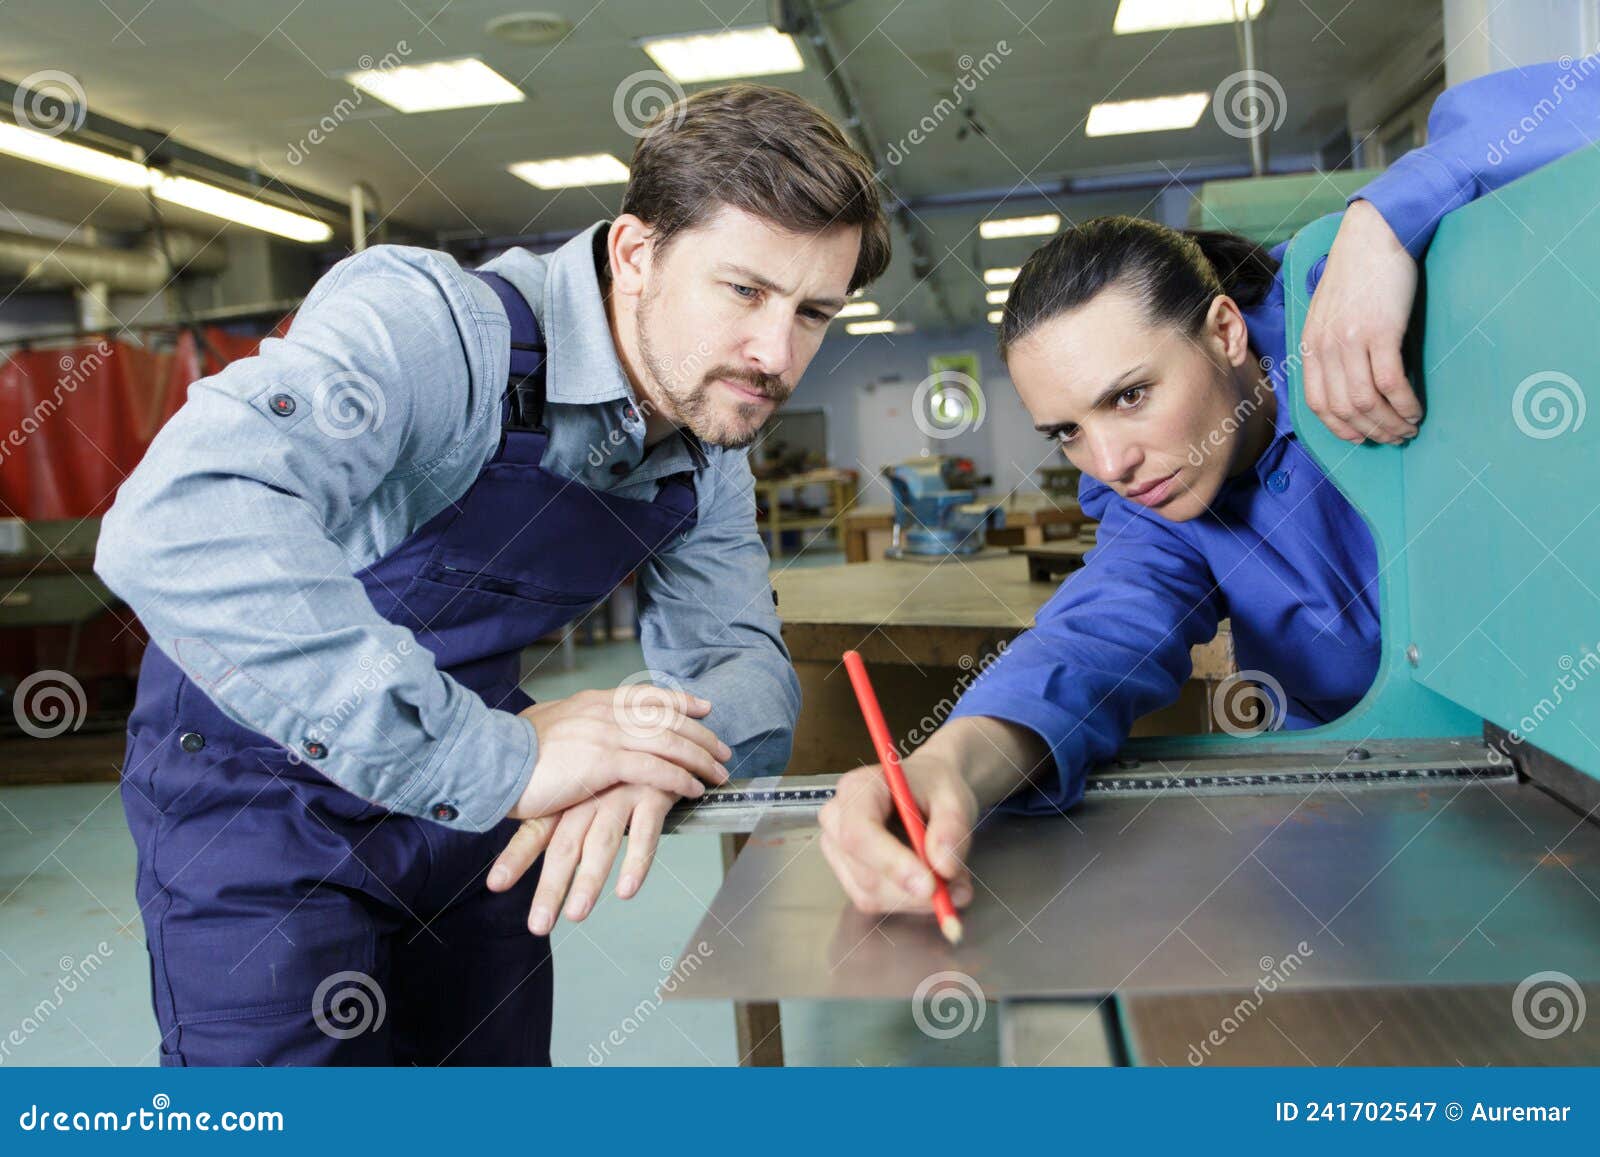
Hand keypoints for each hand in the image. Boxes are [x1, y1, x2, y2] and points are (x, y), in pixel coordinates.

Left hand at [487, 784, 676, 934]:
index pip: (538, 829)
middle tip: (539, 925)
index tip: (496, 885)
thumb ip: (565, 814)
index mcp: (570, 796)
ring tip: (576, 914)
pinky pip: (644, 834)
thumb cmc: (624, 769)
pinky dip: (636, 862)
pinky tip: (627, 889)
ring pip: (601, 842)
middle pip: (565, 845)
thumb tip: (540, 846)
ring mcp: (621, 794)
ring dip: (588, 881)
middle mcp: (590, 796)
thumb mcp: (589, 786)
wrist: (667, 738)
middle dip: (551, 887)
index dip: (517, 856)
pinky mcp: (653, 795)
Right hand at [507, 686, 730, 819]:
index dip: (680, 701)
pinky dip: (679, 779)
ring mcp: (606, 735)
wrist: (490, 759)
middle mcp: (605, 712)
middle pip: (667, 719)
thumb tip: (578, 733)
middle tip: (724, 749)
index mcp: (592, 701)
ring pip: (669, 743)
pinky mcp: (605, 762)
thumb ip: (572, 727)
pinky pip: (655, 769)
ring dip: (699, 759)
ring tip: (719, 774)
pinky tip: (694, 789)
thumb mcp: (548, 727)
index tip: (703, 707)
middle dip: (701, 734)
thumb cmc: (511, 752)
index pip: (647, 696)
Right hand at [817, 759, 976, 915]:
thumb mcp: (953, 796)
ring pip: (872, 894)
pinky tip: (934, 883)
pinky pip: (877, 903)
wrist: (926, 793)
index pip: (858, 833)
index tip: (930, 884)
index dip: (891, 863)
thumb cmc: (933, 788)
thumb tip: (944, 867)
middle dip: (913, 889)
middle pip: (864, 872)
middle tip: (958, 885)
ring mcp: (838, 852)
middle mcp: (837, 821)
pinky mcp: (849, 877)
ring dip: (917, 898)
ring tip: (952, 877)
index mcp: (856, 789)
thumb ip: (952, 827)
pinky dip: (912, 902)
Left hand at [1300, 198, 1421, 444]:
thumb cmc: (1357, 274)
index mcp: (1310, 344)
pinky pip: (1391, 383)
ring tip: (1409, 427)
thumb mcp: (1328, 312)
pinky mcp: (1380, 332)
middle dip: (1371, 431)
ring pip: (1367, 401)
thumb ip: (1330, 345)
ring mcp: (1350, 340)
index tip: (1360, 438)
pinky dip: (1405, 404)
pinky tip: (1416, 410)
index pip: (1317, 403)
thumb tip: (1347, 381)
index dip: (1339, 428)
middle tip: (1395, 438)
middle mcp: (1325, 347)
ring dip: (1391, 422)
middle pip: (1344, 408)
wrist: (1374, 236)